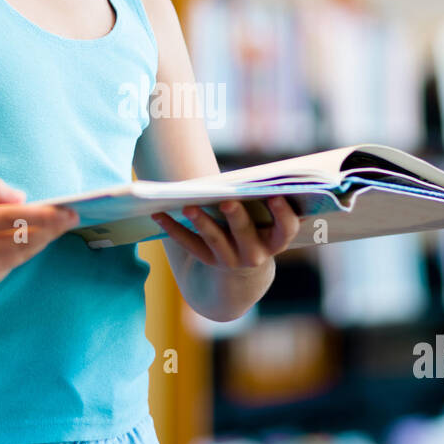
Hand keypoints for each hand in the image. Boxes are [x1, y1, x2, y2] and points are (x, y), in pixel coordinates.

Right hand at [0, 177, 79, 285]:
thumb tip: (24, 200)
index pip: (15, 220)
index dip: (45, 215)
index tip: (67, 210)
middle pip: (26, 240)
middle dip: (53, 228)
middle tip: (73, 216)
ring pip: (25, 254)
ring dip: (45, 239)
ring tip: (61, 225)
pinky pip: (14, 262)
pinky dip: (26, 249)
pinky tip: (35, 237)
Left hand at [151, 196, 301, 268]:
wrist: (244, 269)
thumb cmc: (260, 229)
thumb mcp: (270, 221)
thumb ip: (268, 201)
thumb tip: (260, 173)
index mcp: (276, 241)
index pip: (286, 229)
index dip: (283, 214)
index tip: (276, 196)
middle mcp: (255, 254)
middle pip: (245, 233)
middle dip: (236, 216)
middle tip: (227, 202)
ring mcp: (230, 259)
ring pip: (215, 239)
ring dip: (201, 222)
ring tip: (188, 207)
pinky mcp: (208, 259)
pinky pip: (189, 244)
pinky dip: (172, 228)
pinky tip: (158, 213)